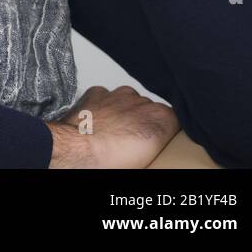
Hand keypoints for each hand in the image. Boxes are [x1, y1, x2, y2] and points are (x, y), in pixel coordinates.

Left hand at [47, 85, 179, 167]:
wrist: (77, 150)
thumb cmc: (111, 160)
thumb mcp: (150, 155)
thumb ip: (160, 138)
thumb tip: (157, 143)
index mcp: (162, 117)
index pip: (174, 119)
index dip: (164, 130)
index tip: (157, 141)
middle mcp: (142, 100)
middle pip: (149, 109)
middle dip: (143, 121)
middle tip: (132, 140)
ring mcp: (118, 94)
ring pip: (127, 100)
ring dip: (123, 112)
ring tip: (113, 132)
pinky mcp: (96, 92)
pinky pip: (105, 97)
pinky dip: (103, 106)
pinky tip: (97, 122)